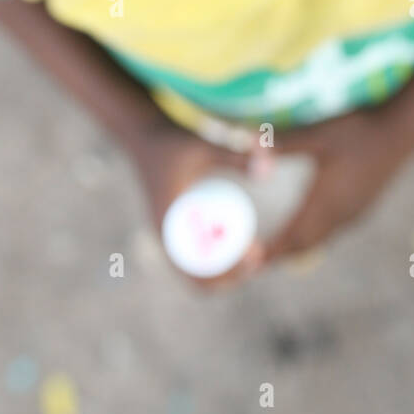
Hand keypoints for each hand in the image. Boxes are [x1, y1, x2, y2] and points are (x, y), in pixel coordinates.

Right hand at [128, 118, 264, 289]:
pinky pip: (190, 257)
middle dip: (231, 275)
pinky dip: (212, 261)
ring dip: (223, 270)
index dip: (228, 274)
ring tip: (253, 250)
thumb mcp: (204, 147)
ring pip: (195, 271)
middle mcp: (164, 239)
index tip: (255, 254)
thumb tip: (270, 172)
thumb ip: (235, 155)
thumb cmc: (173, 140)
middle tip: (259, 254)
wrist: (144, 135)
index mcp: (167, 231)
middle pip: (198, 278)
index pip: (197, 275)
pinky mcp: (171, 228)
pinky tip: (236, 245)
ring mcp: (167, 235)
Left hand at [261, 102, 413, 262]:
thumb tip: (248, 145)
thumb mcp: (318, 135)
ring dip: (299, 245)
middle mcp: (340, 214)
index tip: (250, 264)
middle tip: (258, 260)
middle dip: (281, 253)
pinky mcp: (365, 204)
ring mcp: (355, 211)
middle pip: (305, 244)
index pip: (292, 238)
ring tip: (281, 248)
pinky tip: (313, 224)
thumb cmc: (360, 130)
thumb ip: (285, 143)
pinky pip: (335, 229)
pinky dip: (316, 234)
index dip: (271, 252)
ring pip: (322, 239)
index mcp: (325, 202)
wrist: (403, 130)